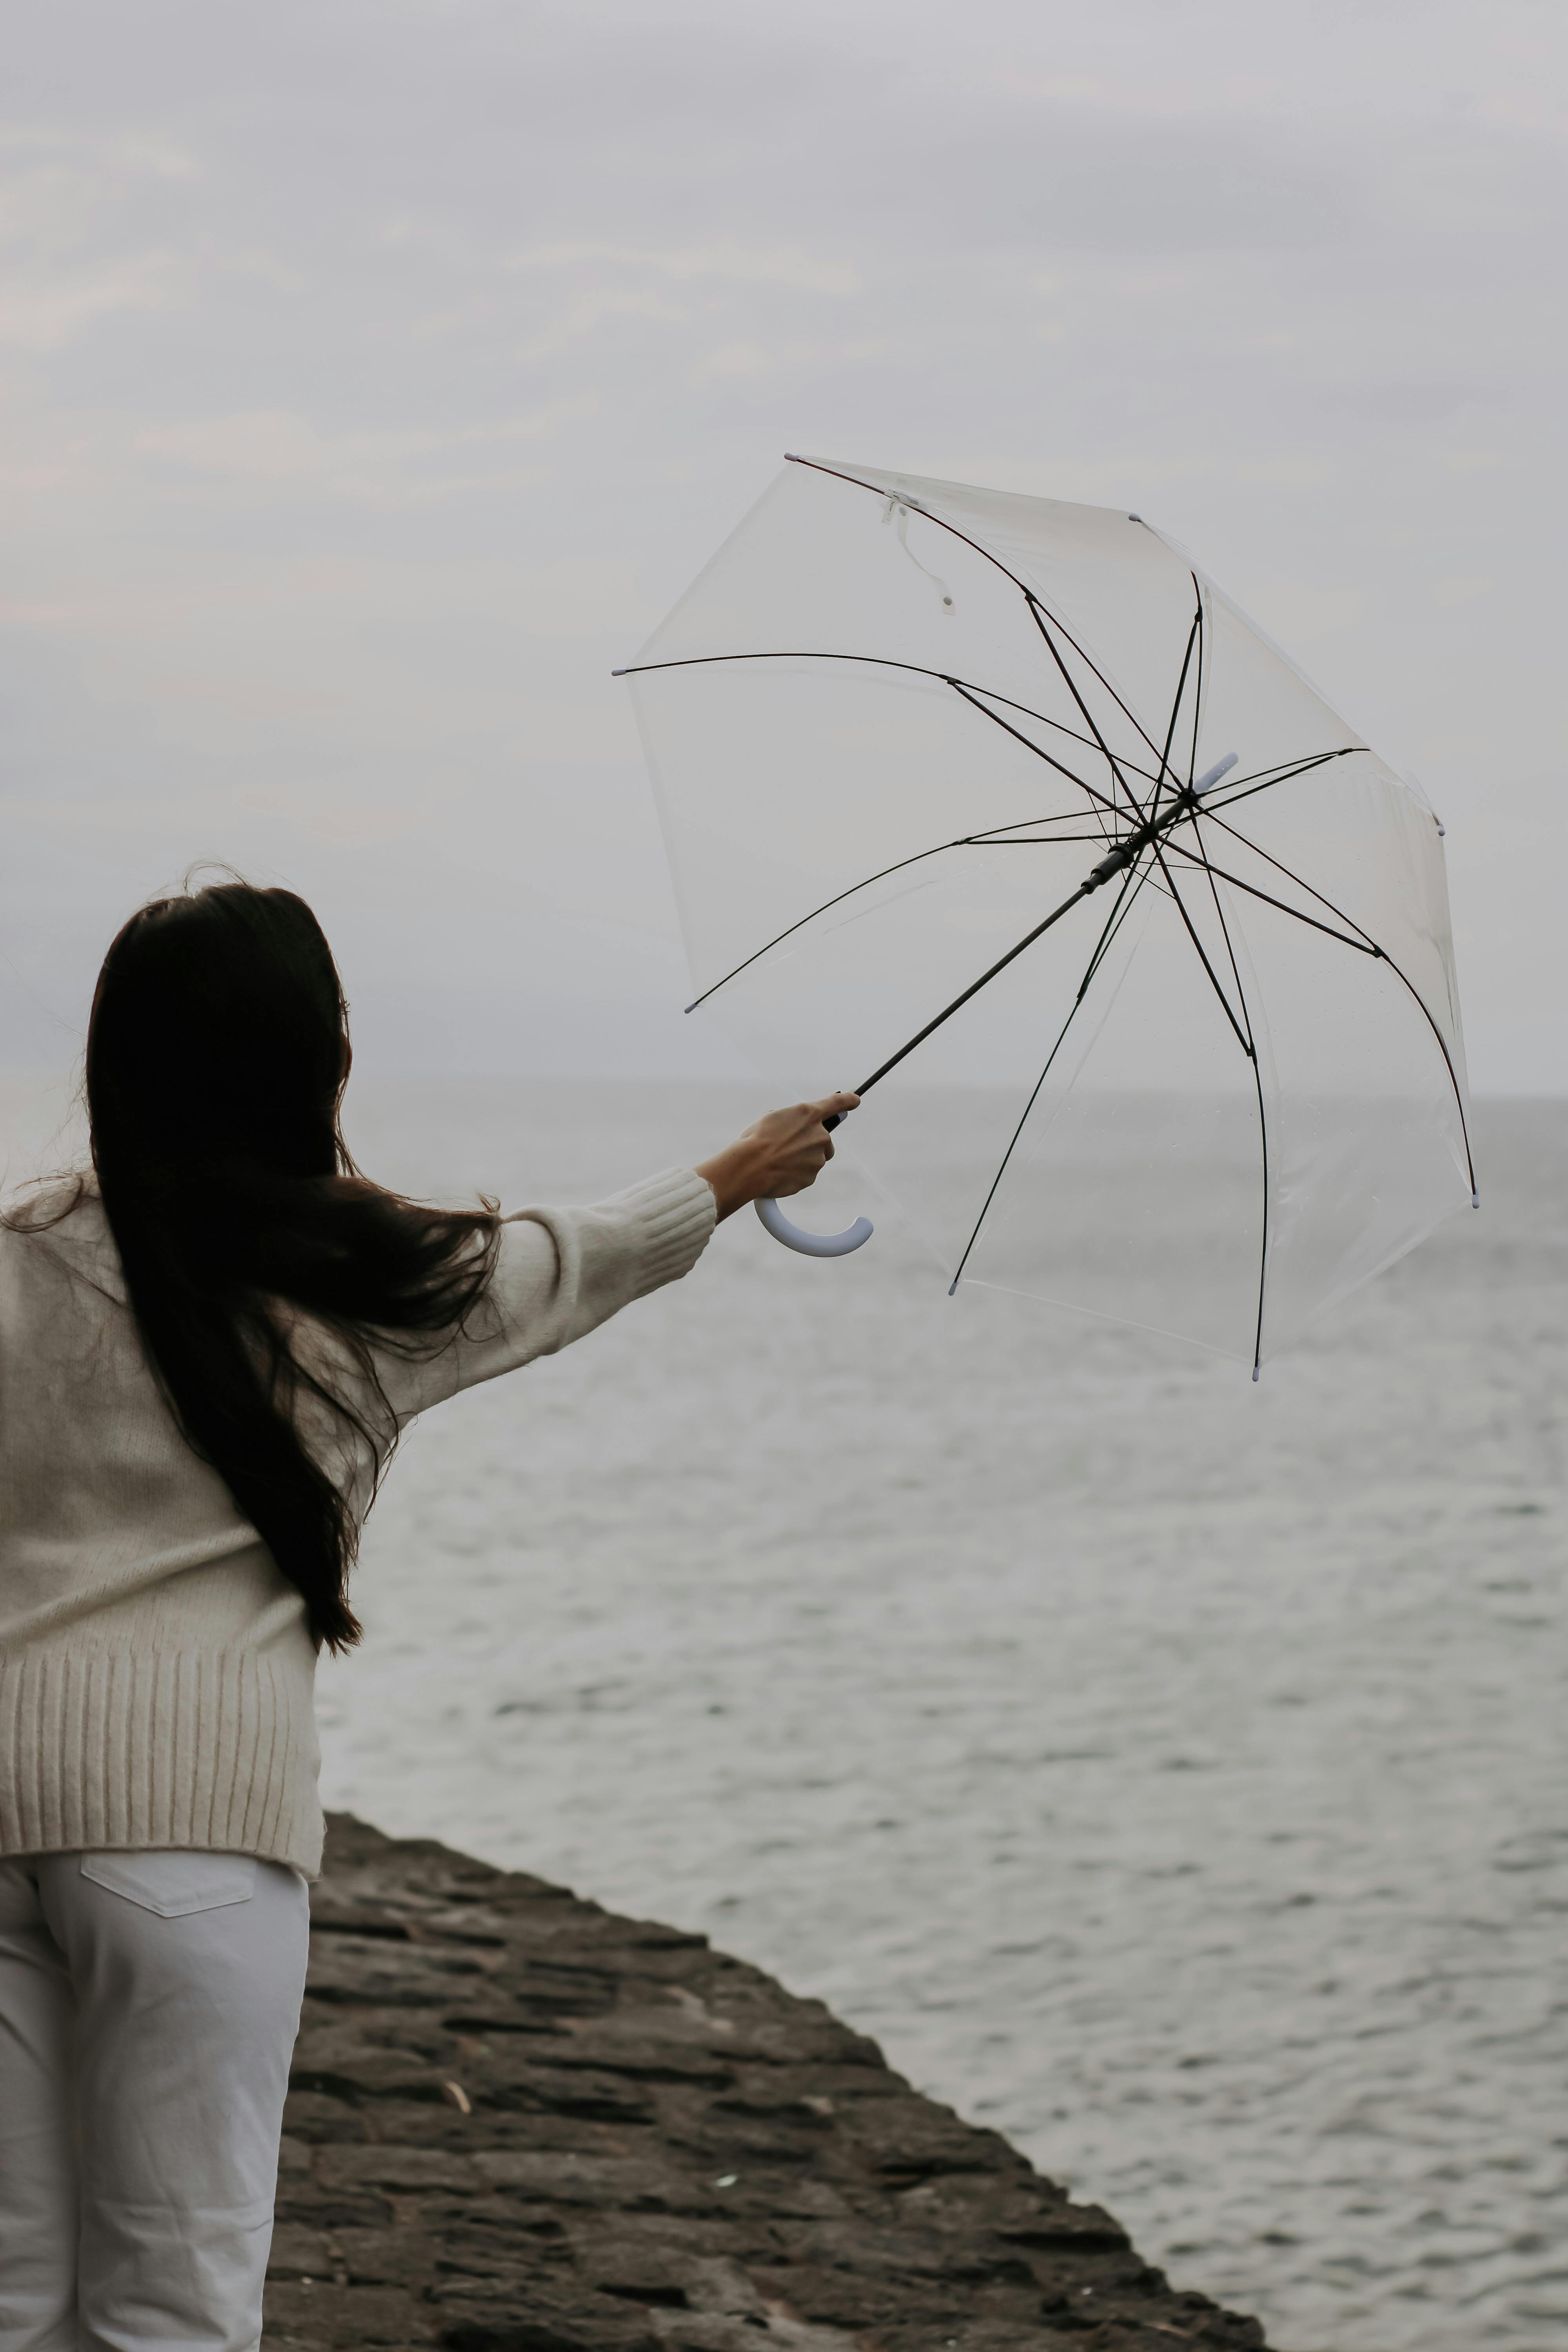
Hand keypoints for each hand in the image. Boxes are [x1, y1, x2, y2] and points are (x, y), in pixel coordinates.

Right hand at [696, 1094, 860, 1221]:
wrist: (748, 1167)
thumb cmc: (754, 1140)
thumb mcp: (770, 1119)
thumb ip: (789, 1120)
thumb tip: (792, 1129)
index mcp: (808, 1114)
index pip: (836, 1103)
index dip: (848, 1101)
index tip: (855, 1100)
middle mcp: (819, 1134)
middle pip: (824, 1139)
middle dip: (810, 1143)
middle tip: (788, 1147)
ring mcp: (818, 1157)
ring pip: (815, 1158)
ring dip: (801, 1159)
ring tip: (778, 1160)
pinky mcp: (812, 1176)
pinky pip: (806, 1174)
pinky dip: (795, 1174)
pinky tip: (778, 1172)